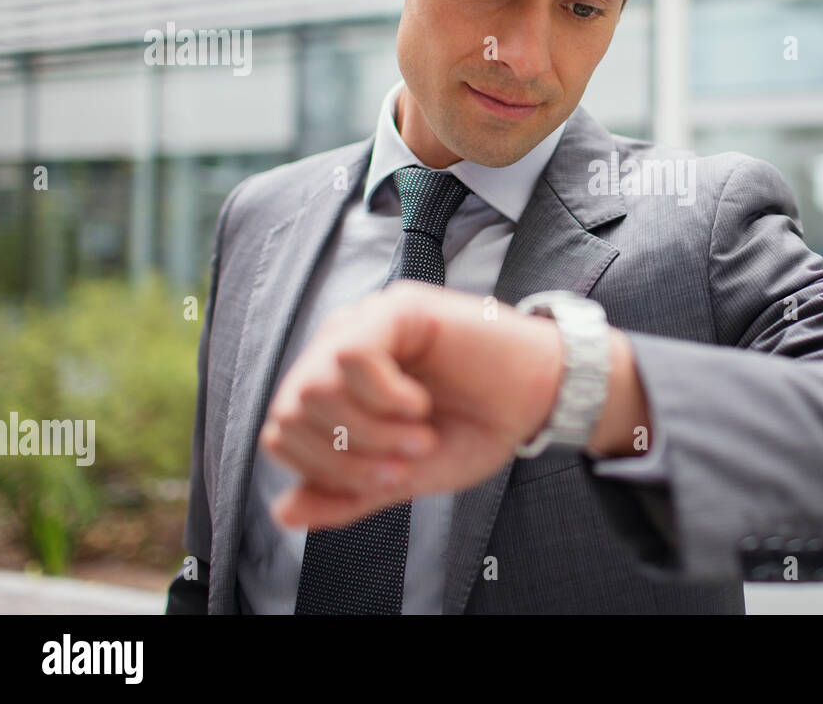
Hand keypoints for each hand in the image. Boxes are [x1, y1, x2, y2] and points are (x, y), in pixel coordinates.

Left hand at [261, 280, 563, 529]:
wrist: (540, 399)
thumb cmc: (479, 425)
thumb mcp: (405, 475)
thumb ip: (345, 494)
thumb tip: (284, 513)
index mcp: (335, 389)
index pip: (282, 434)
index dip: (325, 472)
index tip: (388, 482)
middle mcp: (340, 352)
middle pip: (289, 414)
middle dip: (348, 458)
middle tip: (407, 461)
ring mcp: (366, 325)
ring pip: (313, 387)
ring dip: (370, 430)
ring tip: (420, 434)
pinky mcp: (397, 308)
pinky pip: (353, 356)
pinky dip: (385, 396)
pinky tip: (420, 403)